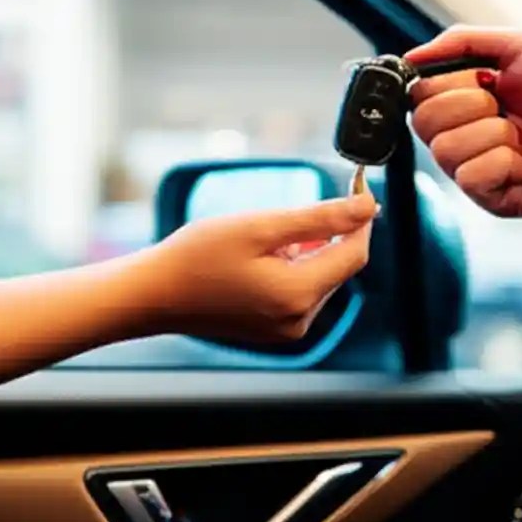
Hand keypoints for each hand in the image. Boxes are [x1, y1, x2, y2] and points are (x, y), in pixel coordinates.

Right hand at [136, 193, 376, 341]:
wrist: (154, 293)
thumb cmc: (198, 255)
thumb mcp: (261, 226)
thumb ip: (319, 218)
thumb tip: (367, 207)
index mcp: (299, 295)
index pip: (355, 254)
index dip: (360, 220)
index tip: (357, 190)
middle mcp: (300, 320)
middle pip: (338, 267)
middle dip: (328, 235)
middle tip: (291, 212)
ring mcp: (287, 330)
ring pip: (320, 278)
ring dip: (308, 252)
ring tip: (265, 239)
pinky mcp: (275, 330)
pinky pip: (300, 292)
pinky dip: (293, 269)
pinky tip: (261, 257)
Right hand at [407, 26, 521, 216]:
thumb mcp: (520, 42)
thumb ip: (461, 42)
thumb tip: (410, 55)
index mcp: (476, 98)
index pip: (419, 96)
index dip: (444, 85)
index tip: (483, 78)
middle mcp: (476, 133)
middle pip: (422, 124)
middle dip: (465, 104)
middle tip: (506, 102)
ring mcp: (488, 168)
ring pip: (444, 152)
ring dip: (487, 131)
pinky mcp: (503, 198)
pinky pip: (470, 180)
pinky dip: (498, 161)